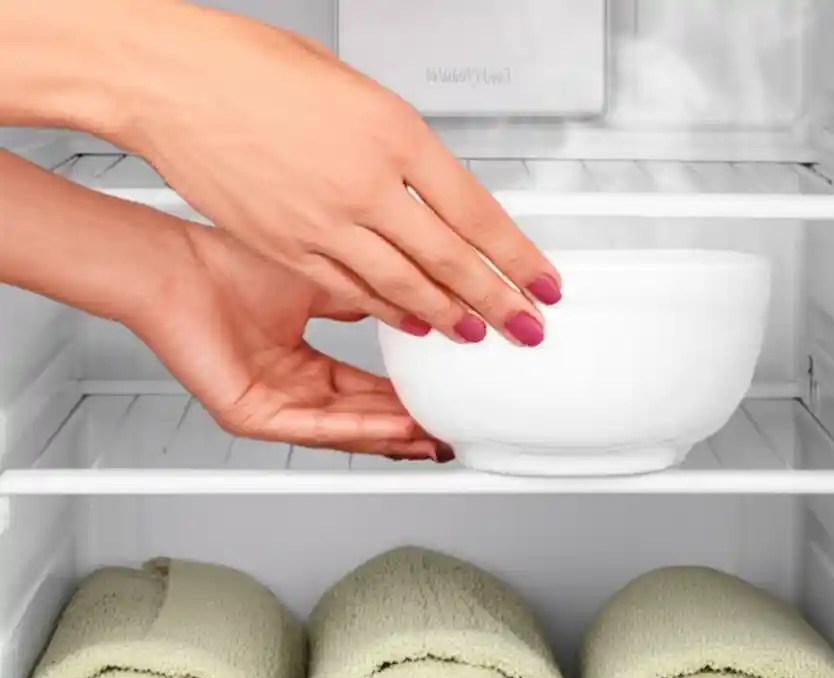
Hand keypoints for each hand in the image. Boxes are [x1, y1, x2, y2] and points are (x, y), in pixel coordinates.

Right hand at [105, 2, 559, 346]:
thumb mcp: (357, 91)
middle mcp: (366, 184)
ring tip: (481, 334)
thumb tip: (434, 185)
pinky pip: (352, 291)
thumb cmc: (254, 69)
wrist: (173, 80)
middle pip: (452, 259)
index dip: (517, 256)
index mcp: (395, 134)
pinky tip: (415, 323)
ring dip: (451, 316)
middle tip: (528, 326)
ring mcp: (324, 222)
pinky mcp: (287, 246)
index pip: (477, 212)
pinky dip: (390, 312)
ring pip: (406, 286)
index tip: (542, 281)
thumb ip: (401, 146)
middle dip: (499, 300)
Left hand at [132, 223, 449, 460]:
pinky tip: (392, 426)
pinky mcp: (250, 415)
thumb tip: (419, 308)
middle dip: (407, 428)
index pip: (364, 391)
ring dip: (390, 434)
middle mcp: (287, 388)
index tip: (442, 398)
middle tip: (448, 431)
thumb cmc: (229, 265)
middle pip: (359, 418)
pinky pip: (312, 426)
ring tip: (431, 434)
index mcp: (301, 363)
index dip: (405, 398)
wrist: (173, 266)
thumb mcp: (324, 283)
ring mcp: (269, 404)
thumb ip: (370, 301)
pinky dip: (356, 426)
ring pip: (341, 429)